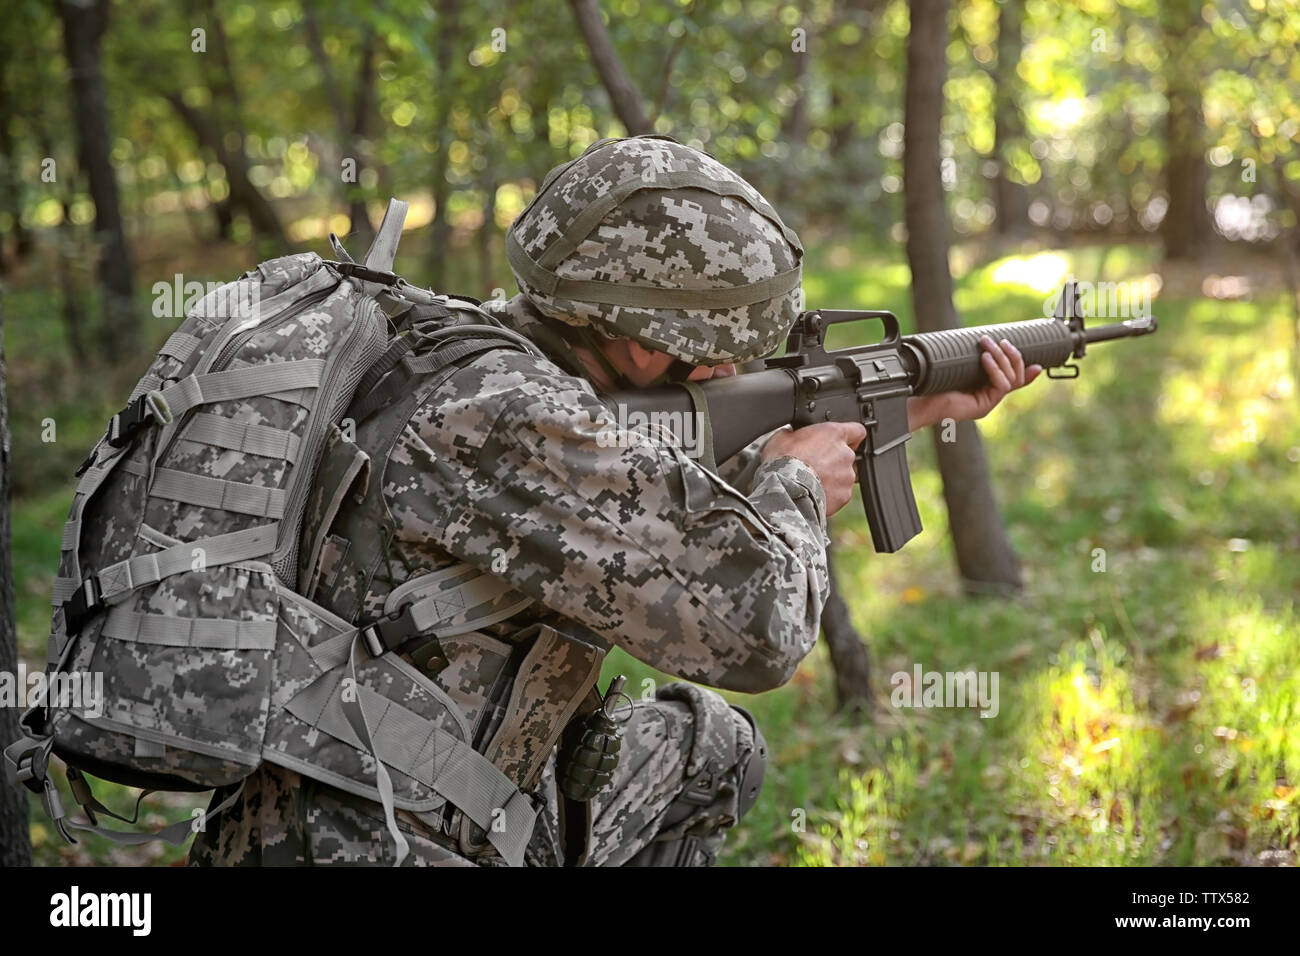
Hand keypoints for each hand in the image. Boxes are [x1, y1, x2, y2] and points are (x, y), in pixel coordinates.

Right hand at [760, 421, 866, 515]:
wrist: (785, 491)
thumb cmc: (782, 462)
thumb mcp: (782, 437)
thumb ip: (795, 433)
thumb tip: (791, 435)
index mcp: (833, 434)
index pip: (857, 430)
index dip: (850, 436)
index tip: (840, 441)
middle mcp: (845, 454)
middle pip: (847, 455)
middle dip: (834, 460)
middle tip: (814, 465)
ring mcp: (846, 476)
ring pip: (843, 476)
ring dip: (832, 478)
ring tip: (811, 483)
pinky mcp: (844, 496)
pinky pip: (839, 493)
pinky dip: (830, 494)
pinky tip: (813, 494)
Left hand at [906, 336, 1042, 431]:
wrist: (918, 399)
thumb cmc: (933, 381)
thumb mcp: (959, 365)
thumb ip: (973, 358)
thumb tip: (982, 339)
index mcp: (986, 389)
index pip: (1013, 382)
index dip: (1027, 373)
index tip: (1037, 365)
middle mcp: (989, 397)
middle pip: (1016, 378)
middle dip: (1012, 356)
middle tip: (1001, 341)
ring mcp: (987, 403)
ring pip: (1010, 379)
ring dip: (1001, 358)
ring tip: (989, 344)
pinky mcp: (982, 407)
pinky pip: (1000, 386)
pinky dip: (995, 370)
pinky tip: (985, 359)